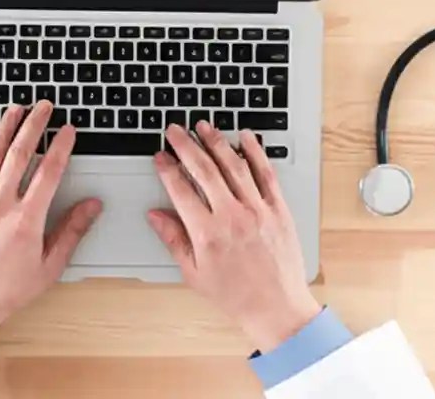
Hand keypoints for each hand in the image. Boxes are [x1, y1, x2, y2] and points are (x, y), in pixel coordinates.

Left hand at [0, 102, 101, 344]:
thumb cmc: (4, 290)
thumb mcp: (48, 267)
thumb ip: (72, 231)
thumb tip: (92, 206)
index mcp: (25, 221)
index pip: (49, 172)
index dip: (61, 146)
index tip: (67, 131)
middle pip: (19, 154)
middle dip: (33, 125)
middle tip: (43, 107)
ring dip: (5, 128)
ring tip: (16, 110)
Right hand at [148, 122, 320, 352]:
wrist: (276, 307)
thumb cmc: (235, 295)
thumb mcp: (194, 273)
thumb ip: (174, 239)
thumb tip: (156, 215)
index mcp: (207, 233)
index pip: (181, 190)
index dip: (167, 169)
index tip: (160, 157)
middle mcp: (232, 217)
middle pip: (204, 170)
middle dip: (186, 146)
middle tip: (175, 130)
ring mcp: (257, 210)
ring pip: (234, 166)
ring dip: (216, 142)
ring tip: (204, 126)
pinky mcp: (278, 209)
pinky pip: (266, 173)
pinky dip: (255, 152)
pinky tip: (245, 137)